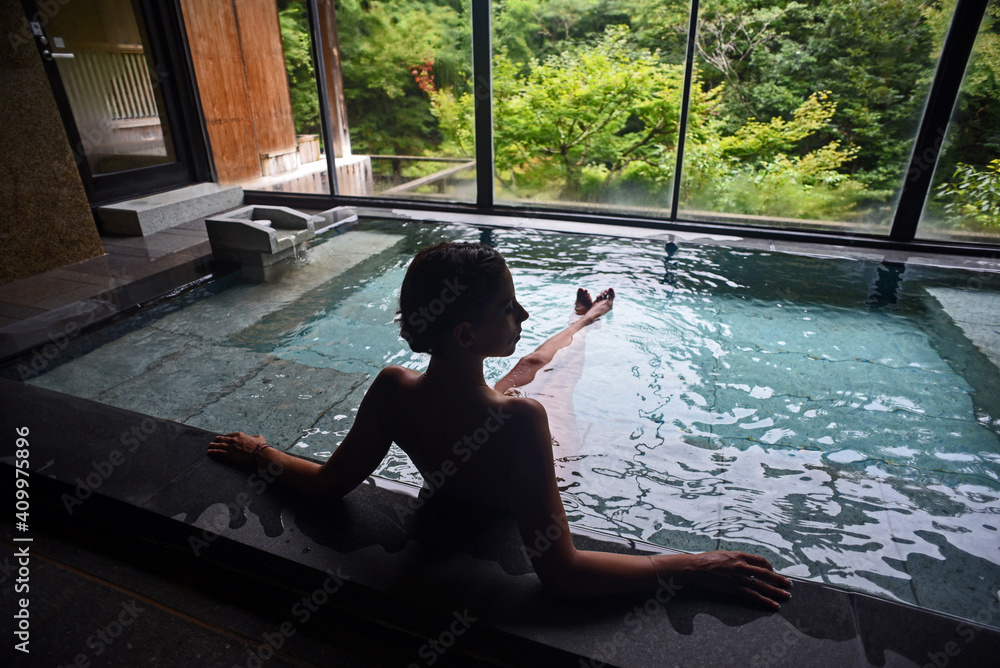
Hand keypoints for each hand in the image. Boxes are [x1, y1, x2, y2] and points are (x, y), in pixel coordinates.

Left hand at [208, 432, 270, 466]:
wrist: (259, 453)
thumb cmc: (260, 446)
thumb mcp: (259, 438)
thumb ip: (255, 437)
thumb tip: (255, 437)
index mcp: (240, 435)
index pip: (231, 435)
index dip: (227, 436)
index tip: (225, 437)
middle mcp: (234, 440)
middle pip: (223, 439)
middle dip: (218, 439)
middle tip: (214, 440)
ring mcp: (230, 447)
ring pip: (220, 445)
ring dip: (214, 445)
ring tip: (210, 445)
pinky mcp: (229, 454)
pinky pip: (219, 452)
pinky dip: (213, 452)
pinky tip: (209, 452)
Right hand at [674, 550, 791, 609]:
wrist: (695, 567)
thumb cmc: (706, 560)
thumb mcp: (723, 555)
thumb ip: (735, 559)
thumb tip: (742, 564)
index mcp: (739, 555)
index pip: (760, 561)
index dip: (770, 567)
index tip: (773, 572)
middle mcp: (742, 565)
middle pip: (766, 573)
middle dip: (779, 579)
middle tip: (789, 584)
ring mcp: (739, 578)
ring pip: (763, 585)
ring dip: (777, 591)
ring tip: (786, 596)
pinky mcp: (735, 588)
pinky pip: (754, 596)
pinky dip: (766, 601)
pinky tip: (773, 605)